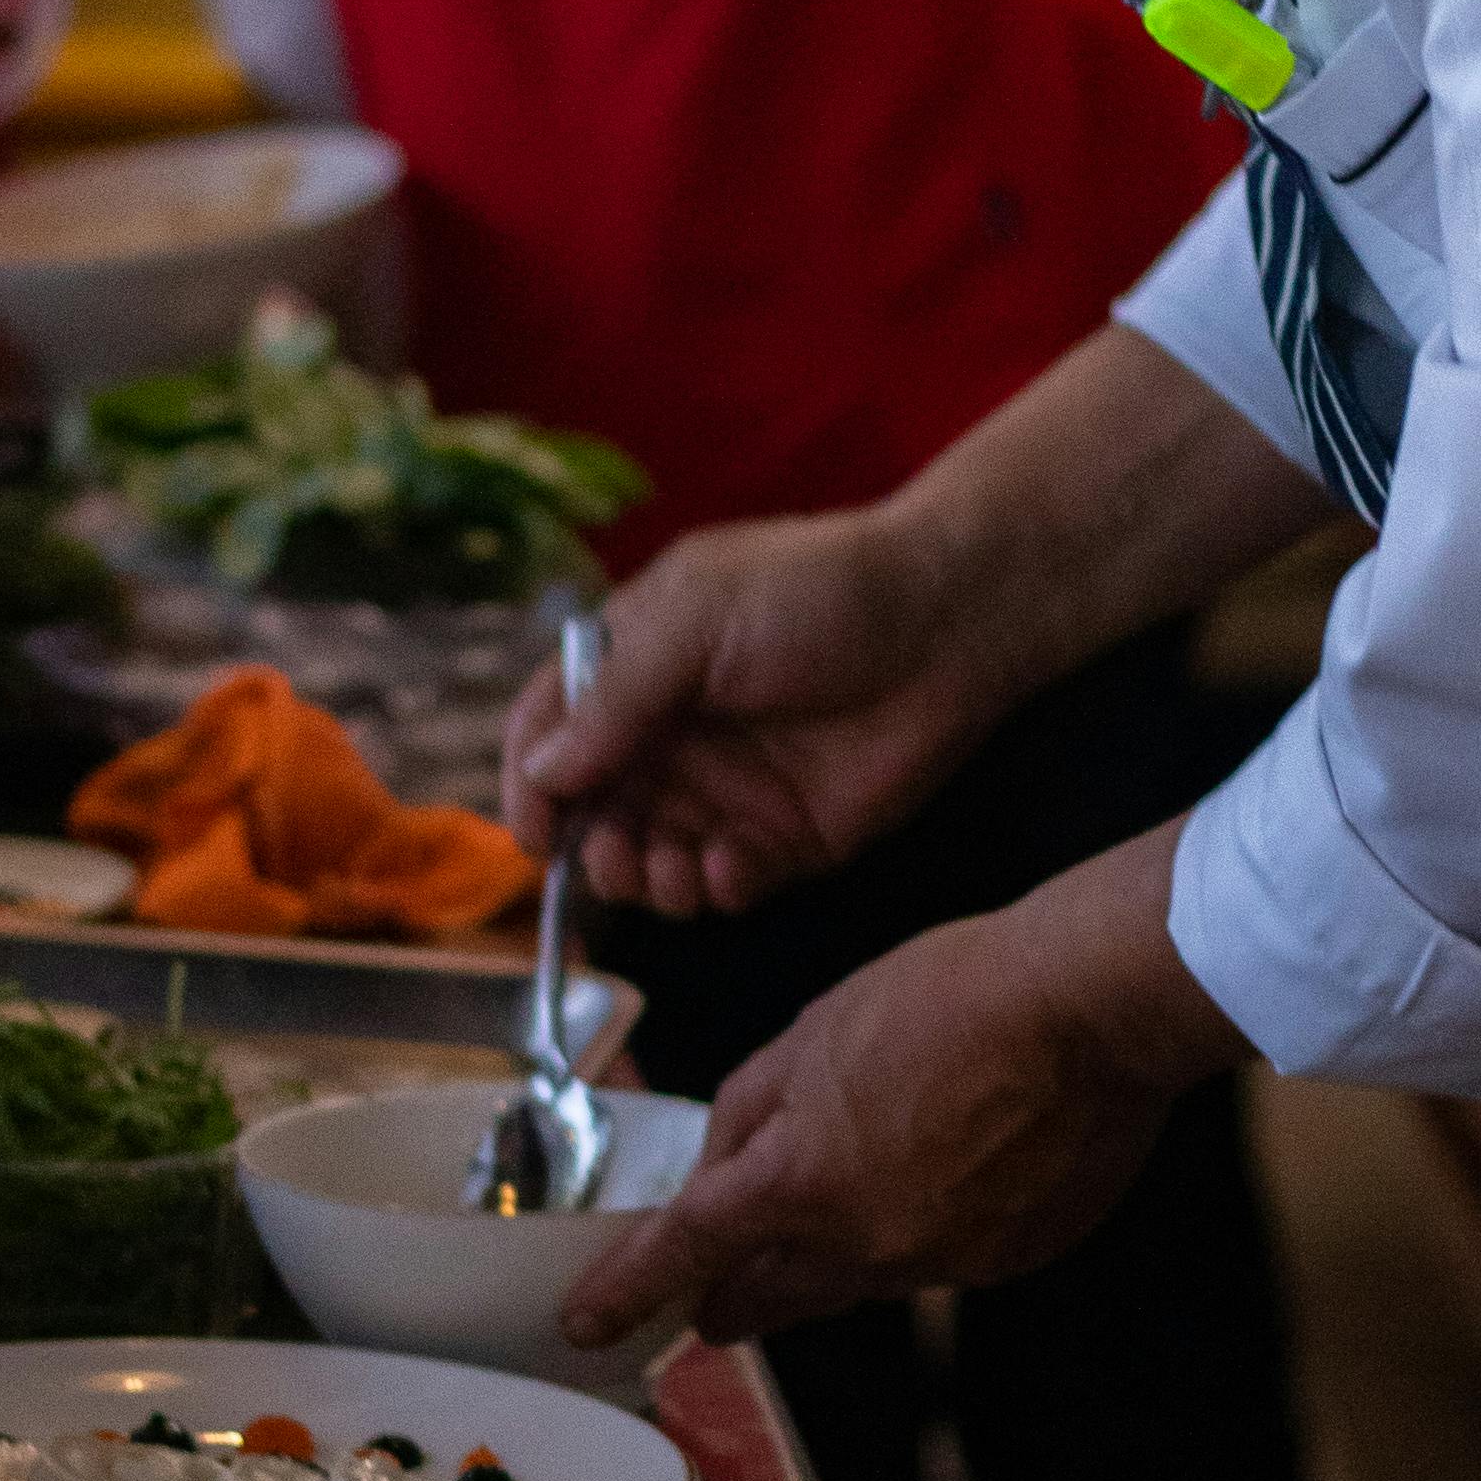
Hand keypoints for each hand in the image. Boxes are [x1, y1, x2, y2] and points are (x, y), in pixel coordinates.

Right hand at [506, 509, 997, 918]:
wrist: (949, 622)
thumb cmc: (818, 592)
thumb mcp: (696, 619)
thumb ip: (614, 698)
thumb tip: (543, 769)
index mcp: (635, 666)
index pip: (551, 733)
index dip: (531, 786)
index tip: (536, 835)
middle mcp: (671, 733)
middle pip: (594, 812)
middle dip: (592, 848)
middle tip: (616, 859)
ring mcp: (728, 788)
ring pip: (652, 858)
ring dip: (648, 878)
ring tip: (673, 870)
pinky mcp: (787, 835)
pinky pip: (725, 882)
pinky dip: (715, 888)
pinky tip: (733, 867)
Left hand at [560, 830, 1239, 1350]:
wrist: (1086, 1011)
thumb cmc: (946, 997)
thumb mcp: (814, 1031)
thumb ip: (754, 1110)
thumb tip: (724, 1166)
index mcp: (799, 1182)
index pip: (688, 1253)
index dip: (629, 1293)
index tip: (587, 1324)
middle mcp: (865, 1246)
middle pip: (767, 1300)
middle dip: (729, 1297)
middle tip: (711, 1285)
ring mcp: (943, 1263)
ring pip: (853, 1283)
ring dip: (827, 1253)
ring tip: (855, 1181)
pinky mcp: (1009, 1260)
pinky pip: (936, 1261)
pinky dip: (920, 1227)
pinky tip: (951, 1164)